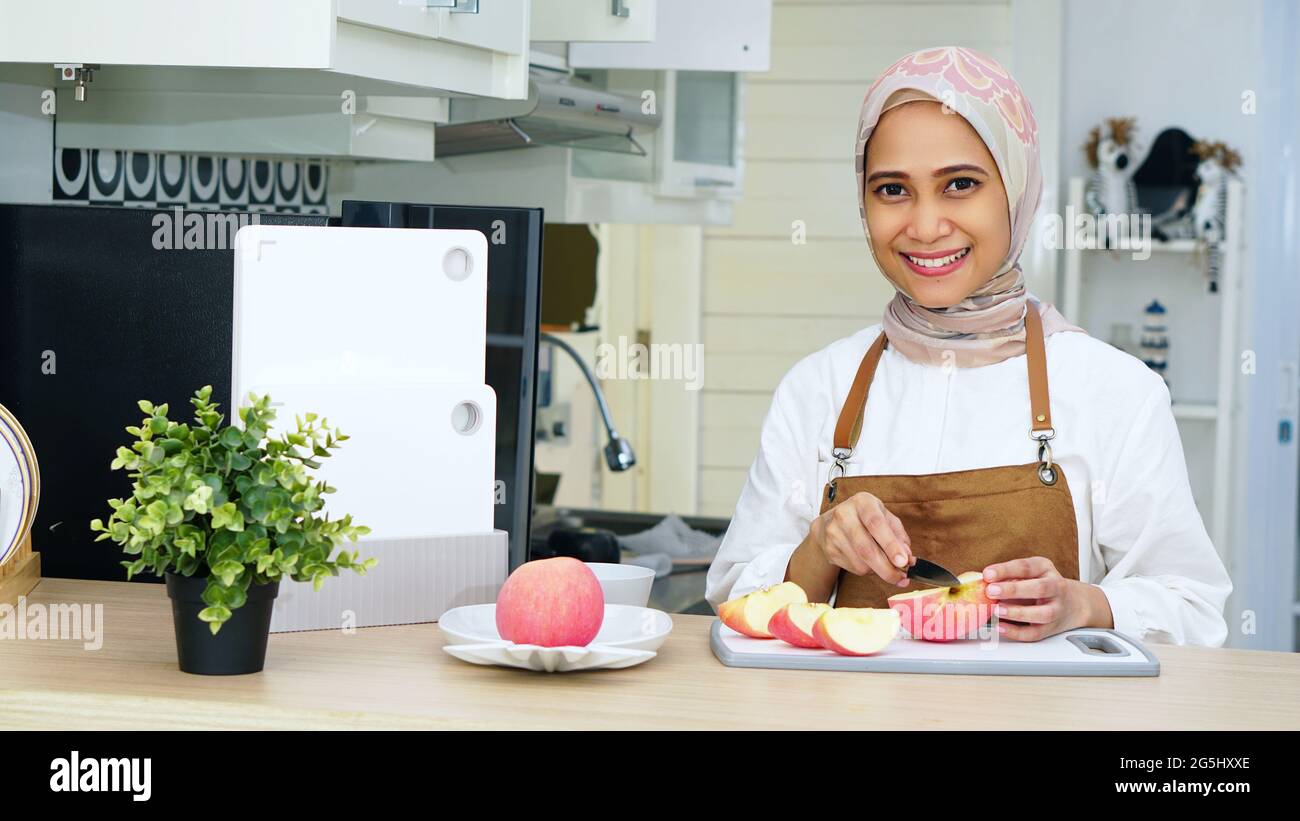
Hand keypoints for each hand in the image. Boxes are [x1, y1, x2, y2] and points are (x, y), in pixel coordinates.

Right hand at [810, 491, 914, 585]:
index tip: (903, 562)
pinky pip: (854, 569)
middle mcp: (844, 515)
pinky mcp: (829, 550)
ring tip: (885, 565)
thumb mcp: (885, 517)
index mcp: (862, 502)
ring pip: (861, 564)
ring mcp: (834, 533)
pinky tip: (870, 563)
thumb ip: (899, 536)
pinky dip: (868, 571)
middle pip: (866, 549)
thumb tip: (907, 558)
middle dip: (887, 568)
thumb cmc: (864, 518)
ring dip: (879, 571)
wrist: (831, 522)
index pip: (876, 524)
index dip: (890, 545)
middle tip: (902, 577)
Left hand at [981, 557, 1112, 640]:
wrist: (1075, 603)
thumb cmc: (1044, 584)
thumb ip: (1008, 576)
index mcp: (1045, 569)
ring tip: (997, 610)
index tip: (987, 574)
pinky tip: (1000, 627)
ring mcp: (1056, 609)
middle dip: (1013, 590)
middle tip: (991, 591)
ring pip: (1041, 614)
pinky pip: (1035, 633)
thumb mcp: (1030, 572)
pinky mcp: (1051, 629)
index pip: (1026, 567)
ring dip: (1017, 613)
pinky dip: (1016, 632)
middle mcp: (1055, 588)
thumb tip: (980, 582)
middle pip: (1038, 589)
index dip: (1006, 570)